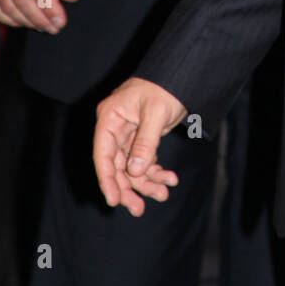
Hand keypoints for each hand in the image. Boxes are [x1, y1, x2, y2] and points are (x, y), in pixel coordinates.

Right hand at [93, 77, 186, 214]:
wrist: (181, 76)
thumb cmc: (166, 87)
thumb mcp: (156, 114)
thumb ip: (145, 143)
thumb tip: (134, 171)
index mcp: (110, 117)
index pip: (103, 154)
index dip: (107, 179)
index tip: (114, 201)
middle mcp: (115, 128)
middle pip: (116, 166)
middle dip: (130, 187)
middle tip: (139, 209)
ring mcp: (128, 135)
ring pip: (131, 167)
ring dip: (146, 182)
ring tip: (164, 193)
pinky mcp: (141, 139)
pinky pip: (144, 161)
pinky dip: (155, 172)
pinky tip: (169, 179)